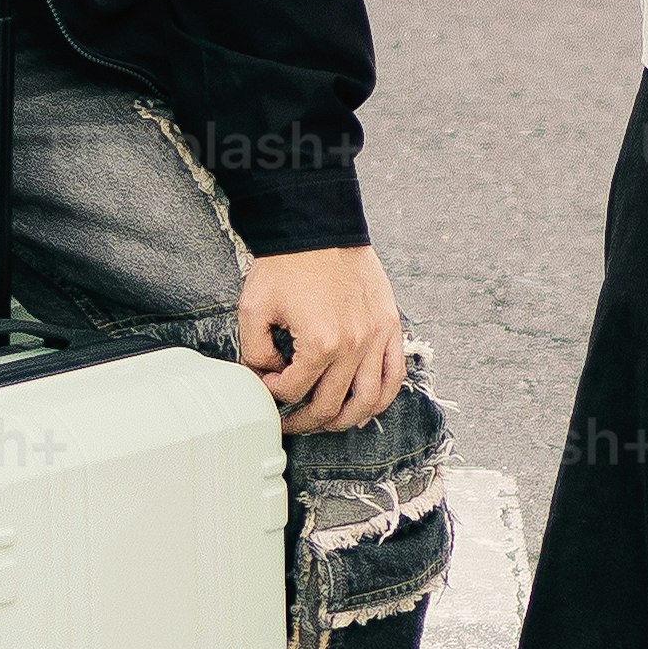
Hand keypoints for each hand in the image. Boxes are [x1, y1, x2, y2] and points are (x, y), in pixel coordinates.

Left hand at [236, 245, 404, 434]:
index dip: (274, 394)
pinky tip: (364, 408)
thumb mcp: (253, 309)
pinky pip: (394, 376)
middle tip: (290, 419)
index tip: (266, 383)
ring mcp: (377, 337)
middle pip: (330, 405)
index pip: (294, 391)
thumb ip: (255, 352)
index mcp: (320, 344)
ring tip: (327, 421)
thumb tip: (267, 375)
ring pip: (368, 401)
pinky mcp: (390, 326)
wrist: (318, 227)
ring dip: (345, 420)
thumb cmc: (286, 264)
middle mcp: (354, 346)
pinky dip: (382, 399)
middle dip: (304, 419)